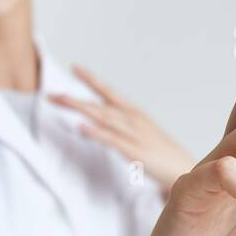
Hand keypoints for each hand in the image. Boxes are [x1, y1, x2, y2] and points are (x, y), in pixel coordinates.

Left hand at [49, 65, 194, 194]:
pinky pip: (111, 139)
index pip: (109, 92)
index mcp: (135, 114)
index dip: (92, 79)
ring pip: (102, 117)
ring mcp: (133, 134)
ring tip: (61, 101)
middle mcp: (133, 120)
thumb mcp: (141, 134)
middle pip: (99, 105)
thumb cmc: (162, 154)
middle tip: (52, 94)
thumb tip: (97, 124)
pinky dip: (95, 132)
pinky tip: (81, 127)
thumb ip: (120, 127)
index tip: (75, 67)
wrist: (183, 168)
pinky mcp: (133, 151)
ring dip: (80, 108)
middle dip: (75, 98)